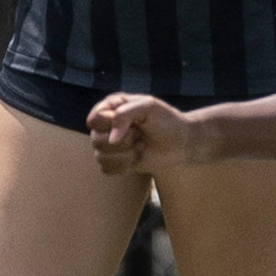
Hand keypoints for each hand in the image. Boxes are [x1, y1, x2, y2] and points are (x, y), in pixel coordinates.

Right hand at [88, 93, 203, 176]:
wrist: (181, 143)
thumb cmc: (166, 121)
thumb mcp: (148, 107)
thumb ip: (124, 115)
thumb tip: (111, 139)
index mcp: (110, 106)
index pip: (94, 120)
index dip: (111, 126)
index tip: (133, 125)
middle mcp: (105, 124)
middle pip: (96, 140)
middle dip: (123, 142)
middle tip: (139, 136)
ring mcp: (108, 143)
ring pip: (100, 156)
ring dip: (125, 155)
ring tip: (140, 146)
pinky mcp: (115, 160)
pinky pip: (106, 169)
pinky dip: (123, 166)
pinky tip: (136, 158)